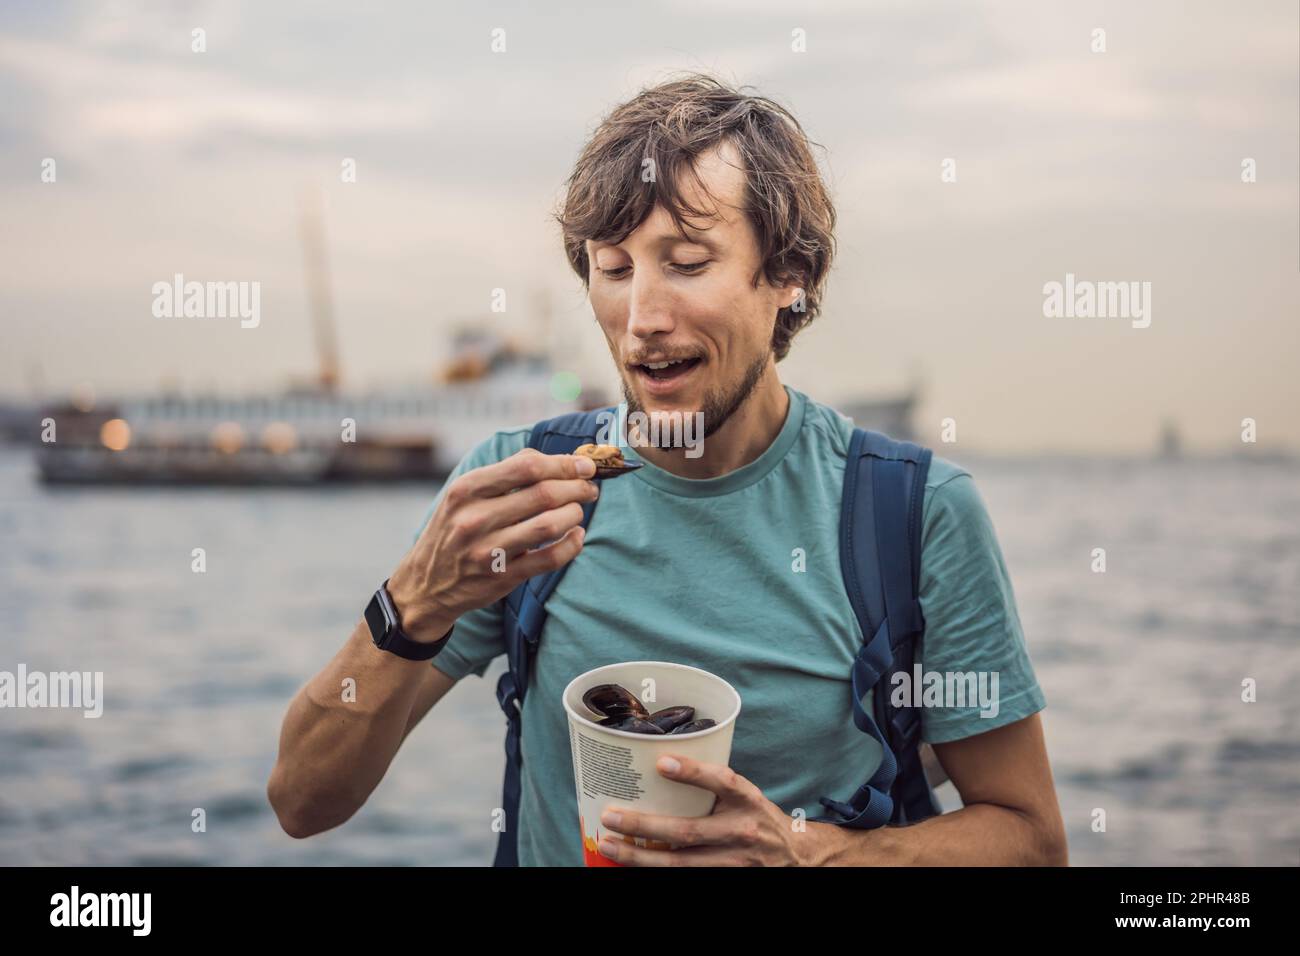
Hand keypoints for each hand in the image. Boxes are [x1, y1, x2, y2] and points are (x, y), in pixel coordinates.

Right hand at [388, 448, 598, 641]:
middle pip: (543, 494)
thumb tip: (558, 459)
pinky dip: (572, 545)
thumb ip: (506, 473)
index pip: (526, 467)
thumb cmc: (454, 529)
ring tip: (578, 510)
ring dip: (574, 514)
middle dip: (577, 487)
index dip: (563, 463)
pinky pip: (550, 559)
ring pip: (550, 525)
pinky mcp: (503, 577)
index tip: (585, 465)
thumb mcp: (465, 495)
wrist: (425, 585)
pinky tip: (576, 536)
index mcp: (466, 489)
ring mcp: (488, 551)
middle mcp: (474, 519)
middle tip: (589, 487)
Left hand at [596, 755, 825, 865]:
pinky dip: (657, 873)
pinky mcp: (727, 879)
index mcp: (747, 801)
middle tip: (610, 816)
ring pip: (681, 864)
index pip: (723, 782)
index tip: (661, 763)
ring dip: (641, 857)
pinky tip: (632, 867)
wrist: (796, 857)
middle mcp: (742, 832)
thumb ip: (713, 786)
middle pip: (688, 832)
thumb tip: (659, 766)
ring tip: (610, 845)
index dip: (693, 772)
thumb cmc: (759, 819)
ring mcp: (734, 862)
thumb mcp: (745, 795)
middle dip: (644, 825)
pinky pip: (687, 878)